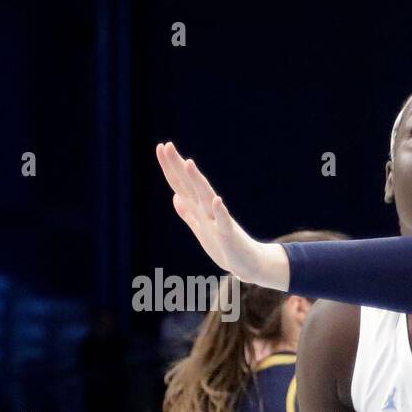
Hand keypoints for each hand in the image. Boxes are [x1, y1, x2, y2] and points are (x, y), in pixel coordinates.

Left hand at [155, 141, 288, 288]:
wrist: (250, 265)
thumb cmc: (226, 248)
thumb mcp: (201, 231)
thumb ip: (188, 214)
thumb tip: (176, 197)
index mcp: (199, 210)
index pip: (181, 185)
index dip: (170, 168)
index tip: (161, 147)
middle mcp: (208, 211)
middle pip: (190, 186)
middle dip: (179, 167)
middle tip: (167, 146)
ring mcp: (219, 222)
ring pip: (206, 199)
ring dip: (197, 181)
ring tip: (188, 163)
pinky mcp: (229, 236)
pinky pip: (224, 222)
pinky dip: (220, 211)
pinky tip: (216, 200)